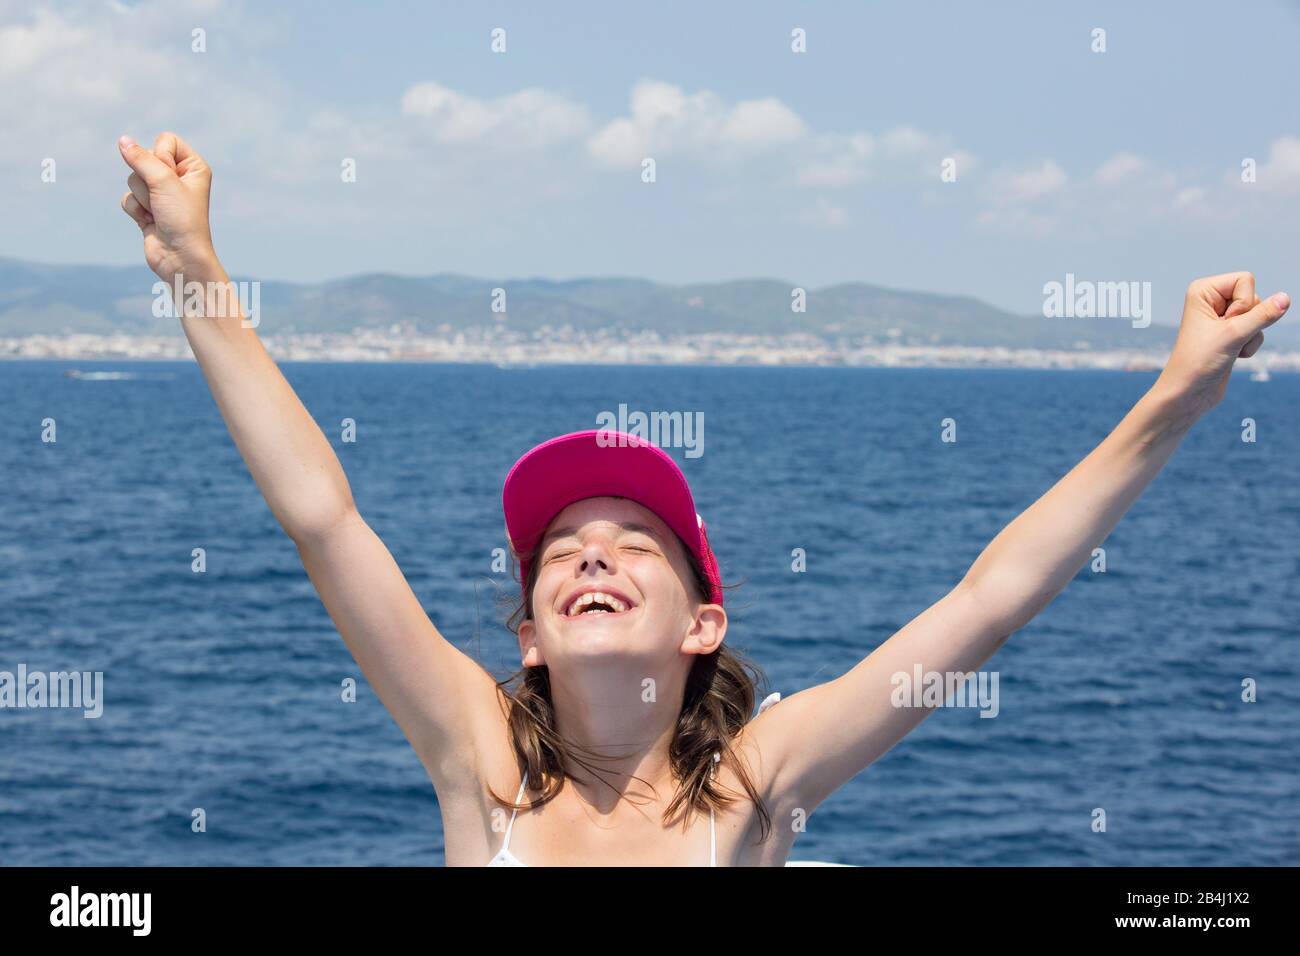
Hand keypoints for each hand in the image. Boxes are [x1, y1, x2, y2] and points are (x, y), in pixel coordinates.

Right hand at [117, 132, 216, 283]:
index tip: (171, 180)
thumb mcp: (163, 182)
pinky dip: (135, 210)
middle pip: (144, 158)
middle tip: (165, 200)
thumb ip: (141, 158)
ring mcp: (161, 193)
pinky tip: (151, 222)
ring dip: (143, 198)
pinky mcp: (147, 208)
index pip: (165, 140)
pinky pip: (128, 197)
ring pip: (133, 178)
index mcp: (193, 166)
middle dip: (149, 181)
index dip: (161, 157)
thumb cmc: (182, 219)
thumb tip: (123, 140)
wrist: (179, 257)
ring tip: (159, 213)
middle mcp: (178, 177)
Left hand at [1156, 273, 1289, 416]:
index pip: (1245, 279)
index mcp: (1203, 290)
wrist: (1188, 392)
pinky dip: (1250, 344)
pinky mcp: (1231, 332)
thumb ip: (1263, 314)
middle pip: (1254, 296)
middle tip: (1226, 337)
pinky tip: (1233, 355)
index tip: (1224, 324)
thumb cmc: (1199, 361)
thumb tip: (1285, 298)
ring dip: (1250, 335)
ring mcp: (1222, 316)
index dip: (1243, 304)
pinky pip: (1257, 329)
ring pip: (1259, 314)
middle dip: (1248, 321)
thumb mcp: (1235, 334)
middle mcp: (1211, 299)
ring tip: (1228, 348)